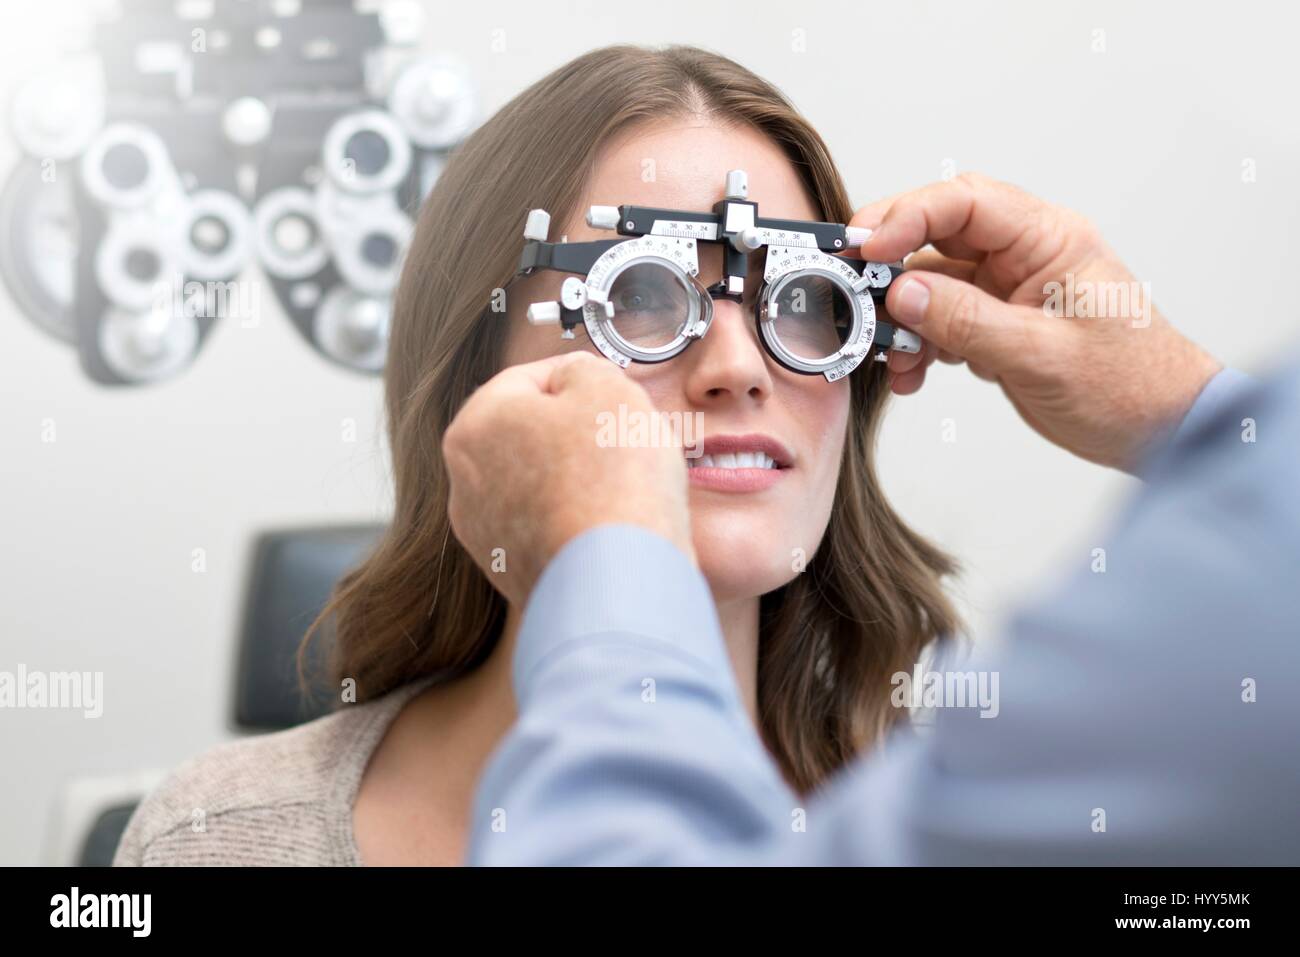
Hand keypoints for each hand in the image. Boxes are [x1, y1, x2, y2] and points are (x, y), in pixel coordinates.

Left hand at [443, 351, 694, 606]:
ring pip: (537, 483)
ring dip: (573, 478)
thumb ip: (584, 368)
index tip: (609, 386)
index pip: (529, 379)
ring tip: (621, 487)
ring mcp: (484, 534)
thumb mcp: (609, 388)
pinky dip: (573, 522)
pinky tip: (608, 525)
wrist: (618, 581)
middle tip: (620, 437)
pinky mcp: (509, 573)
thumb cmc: (613, 484)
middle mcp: (464, 481)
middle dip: (573, 431)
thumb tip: (574, 378)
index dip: (578, 376)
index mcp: (475, 425)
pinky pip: (546, 529)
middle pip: (529, 434)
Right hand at [855, 173, 1222, 469]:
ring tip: (890, 352)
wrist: (1160, 429)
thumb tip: (902, 293)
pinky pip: (940, 321)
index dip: (909, 216)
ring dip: (901, 315)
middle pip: (938, 234)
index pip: (965, 203)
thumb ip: (967, 321)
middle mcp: (1024, 256)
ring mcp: (1008, 291)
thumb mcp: (1041, 355)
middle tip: (851, 283)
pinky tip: (910, 372)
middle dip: (890, 259)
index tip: (868, 247)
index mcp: (1049, 240)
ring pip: (932, 283)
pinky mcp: (997, 325)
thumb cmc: (1130, 384)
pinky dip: (917, 344)